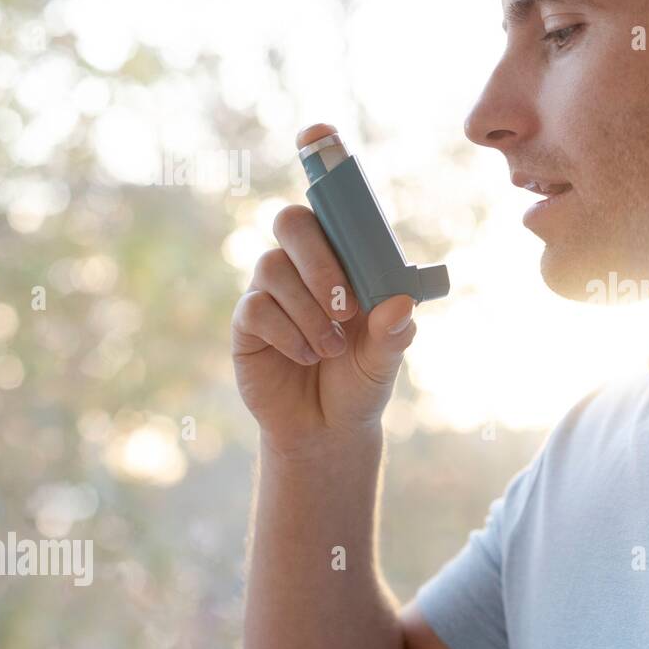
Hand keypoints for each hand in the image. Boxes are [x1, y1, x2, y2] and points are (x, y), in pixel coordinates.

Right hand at [231, 204, 416, 457]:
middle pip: (292, 223)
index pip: (334, 218)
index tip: (364, 261)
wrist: (326, 430)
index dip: (343, 223)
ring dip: (308, 311)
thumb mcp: (383, 362)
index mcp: (343, 264)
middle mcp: (303, 269)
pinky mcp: (247, 324)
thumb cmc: (359, 383)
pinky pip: (255, 308)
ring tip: (331, 349)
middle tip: (345, 307)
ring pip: (271, 267)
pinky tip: (305, 356)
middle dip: (319, 263)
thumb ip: (392, 333)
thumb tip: (402, 304)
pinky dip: (287, 333)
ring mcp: (271, 293)